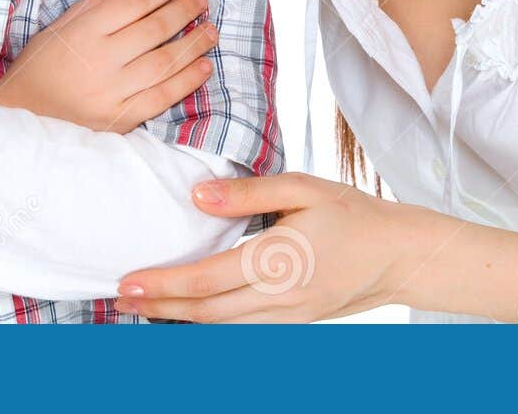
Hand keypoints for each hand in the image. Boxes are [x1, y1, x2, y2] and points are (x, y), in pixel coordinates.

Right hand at [0, 0, 215, 131]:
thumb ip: (95, 10)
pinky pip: (162, 97)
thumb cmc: (41, 66)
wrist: (22, 116)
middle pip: (156, 28)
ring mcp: (112, 91)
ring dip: (194, 43)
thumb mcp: (59, 27)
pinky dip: (187, 81)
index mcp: (85, 30)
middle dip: (185, 9)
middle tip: (202, 0)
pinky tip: (203, 67)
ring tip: (211, 30)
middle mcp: (101, 58)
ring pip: (165, 62)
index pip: (135, 1)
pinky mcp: (120, 119)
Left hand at [114, 172, 425, 322]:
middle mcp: (281, 298)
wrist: (400, 256)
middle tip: (118, 299)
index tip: (127, 282)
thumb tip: (197, 196)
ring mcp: (288, 318)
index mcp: (280, 260)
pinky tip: (185, 315)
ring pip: (221, 328)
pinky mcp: (294, 324)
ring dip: (177, 320)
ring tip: (140, 308)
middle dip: (158, 307)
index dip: (164, 284)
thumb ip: (248, 193)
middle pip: (206, 313)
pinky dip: (208, 325)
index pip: (208, 279)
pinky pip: (241, 330)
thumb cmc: (352, 213)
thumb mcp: (303, 187)